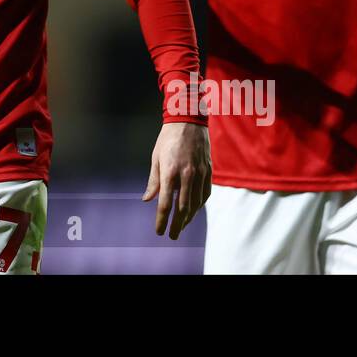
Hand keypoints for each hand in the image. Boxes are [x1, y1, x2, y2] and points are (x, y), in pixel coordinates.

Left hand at [142, 121, 211, 239]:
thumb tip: (147, 200)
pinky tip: (194, 211)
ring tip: (182, 226)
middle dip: (177, 224)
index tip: (159, 231)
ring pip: (196, 203)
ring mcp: (200, 173)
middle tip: (172, 235)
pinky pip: (206, 194)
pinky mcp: (209, 171)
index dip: (161, 220)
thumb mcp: (156, 158)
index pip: (165, 203)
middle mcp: (187, 175)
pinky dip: (199, 205)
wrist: (188, 120)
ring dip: (189, 218)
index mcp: (170, 171)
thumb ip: (153, 181)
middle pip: (182, 208)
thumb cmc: (167, 139)